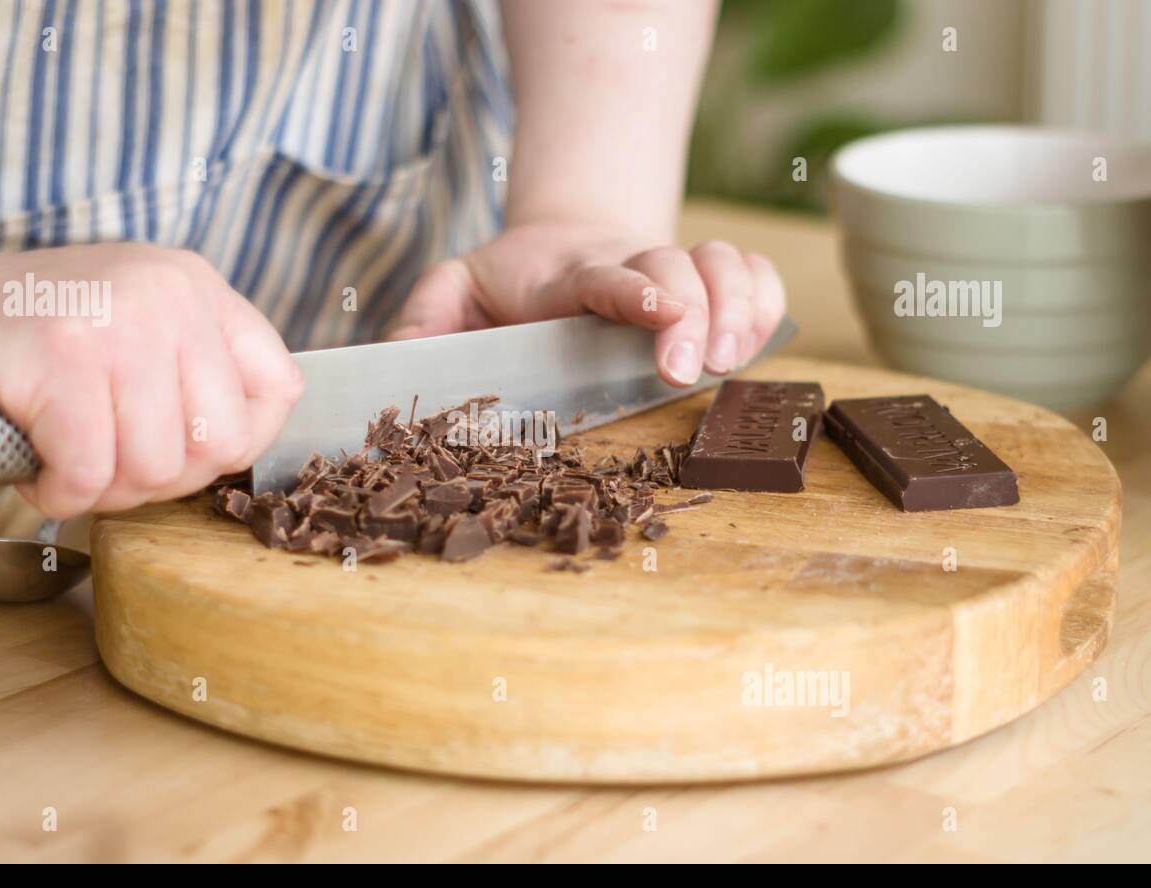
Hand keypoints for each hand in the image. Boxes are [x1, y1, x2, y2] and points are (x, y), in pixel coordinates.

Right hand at [0, 244, 301, 517]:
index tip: (184, 449)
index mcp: (199, 289)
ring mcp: (116, 325)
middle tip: (112, 462)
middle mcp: (169, 297)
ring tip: (71, 459)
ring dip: (106, 491)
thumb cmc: (39, 336)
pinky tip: (39, 468)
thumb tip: (238, 447)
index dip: (236, 443)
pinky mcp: (59, 360)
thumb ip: (200, 371)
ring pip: (156, 468)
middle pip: (219, 445)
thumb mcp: (142, 324)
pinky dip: (61, 493)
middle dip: (163, 479)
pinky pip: (90, 475)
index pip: (279, 391)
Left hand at [386, 222, 786, 385]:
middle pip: (680, 265)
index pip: (606, 274)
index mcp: (566, 274)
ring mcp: (674, 272)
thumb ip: (422, 320)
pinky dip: (767, 303)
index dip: (639, 291)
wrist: (563, 245)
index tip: (664, 315)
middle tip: (690, 371)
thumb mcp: (451, 294)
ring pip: (729, 264)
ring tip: (731, 363)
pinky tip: (753, 343)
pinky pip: (757, 278)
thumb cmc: (507, 287)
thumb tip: (392, 359)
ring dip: (741, 309)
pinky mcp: (707, 286)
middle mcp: (629, 266)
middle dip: (698, 314)